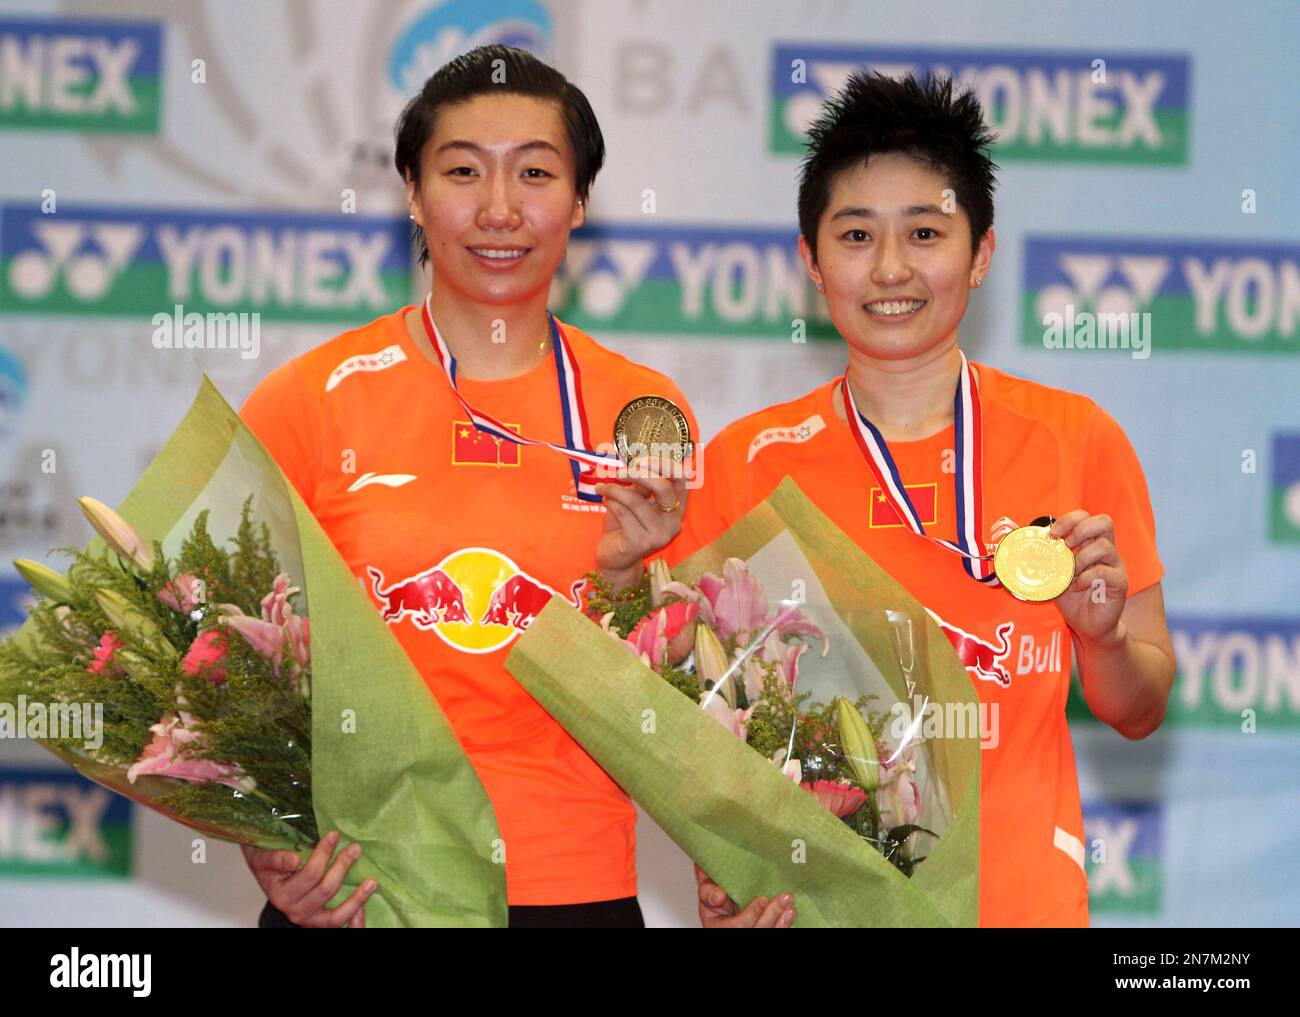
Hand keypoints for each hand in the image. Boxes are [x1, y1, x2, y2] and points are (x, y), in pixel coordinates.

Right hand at [241, 830, 376, 927]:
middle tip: (355, 847)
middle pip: (325, 890)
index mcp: (280, 895)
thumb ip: (275, 858)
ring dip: (356, 899)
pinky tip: (364, 909)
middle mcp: (294, 911)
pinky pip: (338, 925)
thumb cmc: (267, 863)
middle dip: (342, 866)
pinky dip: (354, 919)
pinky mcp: (320, 923)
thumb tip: (294, 860)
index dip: (323, 853)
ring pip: (335, 916)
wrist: (267, 879)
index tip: (334, 834)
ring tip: (372, 881)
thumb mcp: (263, 857)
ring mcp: (309, 920)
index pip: (309, 874)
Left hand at [594, 454, 687, 587]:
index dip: (663, 463)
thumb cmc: (624, 525)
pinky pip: (623, 514)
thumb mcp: (634, 499)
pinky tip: (605, 503)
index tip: (639, 459)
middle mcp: (674, 522)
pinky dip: (611, 503)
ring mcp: (659, 535)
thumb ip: (639, 484)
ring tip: (602, 488)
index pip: (682, 478)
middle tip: (618, 472)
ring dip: (615, 490)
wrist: (614, 558)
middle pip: (663, 487)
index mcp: (677, 507)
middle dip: (638, 473)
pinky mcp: (641, 544)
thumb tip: (636, 462)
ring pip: (636, 500)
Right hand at [695, 864, 795, 927]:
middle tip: (784, 898)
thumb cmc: (714, 896)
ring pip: (767, 934)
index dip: (751, 914)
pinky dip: (784, 926)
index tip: (762, 898)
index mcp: (717, 927)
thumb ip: (709, 890)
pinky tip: (790, 914)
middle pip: (756, 931)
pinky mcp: (761, 930)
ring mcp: (749, 932)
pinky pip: (774, 934)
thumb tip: (719, 897)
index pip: (737, 926)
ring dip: (782, 922)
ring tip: (790, 906)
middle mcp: (732, 934)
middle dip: (771, 916)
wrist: (720, 898)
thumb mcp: (706, 892)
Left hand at [1051, 510, 1127, 644]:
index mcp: (1091, 544)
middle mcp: (1106, 551)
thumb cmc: (1073, 598)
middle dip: (1080, 529)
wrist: (1088, 625)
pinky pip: (1104, 572)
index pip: (1087, 517)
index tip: (1053, 533)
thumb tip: (1022, 547)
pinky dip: (1085, 578)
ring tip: (1071, 573)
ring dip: (1081, 558)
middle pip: (1104, 521)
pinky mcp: (1120, 582)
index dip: (1070, 519)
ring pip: (1104, 546)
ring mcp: (1115, 565)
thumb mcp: (1054, 575)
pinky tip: (1077, 586)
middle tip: (1065, 545)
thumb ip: (1046, 560)